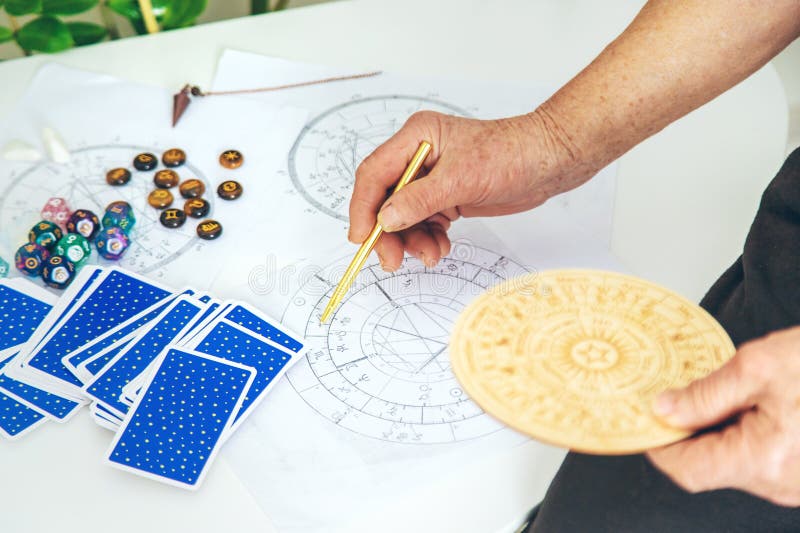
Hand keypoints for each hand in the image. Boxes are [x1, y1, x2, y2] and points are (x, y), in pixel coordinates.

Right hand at [348, 109, 584, 270]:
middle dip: (387, 232)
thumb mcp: (462, 179)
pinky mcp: (445, 196)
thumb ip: (420, 200)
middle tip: (392, 261)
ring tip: (430, 255)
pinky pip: (423, 222)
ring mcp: (430, 178)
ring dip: (411, 240)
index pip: (374, 174)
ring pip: (403, 216)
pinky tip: (440, 248)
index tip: (362, 238)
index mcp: (416, 137)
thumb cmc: (511, 155)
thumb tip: (385, 219)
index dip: (363, 208)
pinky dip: (428, 239)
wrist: (548, 162)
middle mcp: (418, 156)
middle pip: (384, 199)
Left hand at [647, 326, 799, 506]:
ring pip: (734, 463)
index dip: (658, 446)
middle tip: (681, 393)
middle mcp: (780, 482)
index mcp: (763, 458)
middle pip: (709, 465)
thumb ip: (706, 393)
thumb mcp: (760, 365)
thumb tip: (664, 409)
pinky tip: (754, 404)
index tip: (642, 421)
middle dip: (690, 431)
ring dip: (719, 431)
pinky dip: (744, 434)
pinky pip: (760, 460)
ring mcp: (795, 484)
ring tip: (730, 392)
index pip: (687, 469)